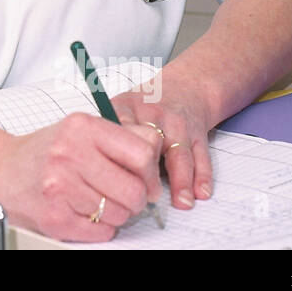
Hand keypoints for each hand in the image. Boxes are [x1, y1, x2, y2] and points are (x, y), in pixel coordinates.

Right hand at [0, 113, 162, 241]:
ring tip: (94, 199)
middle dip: (134, 198)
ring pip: (119, 214)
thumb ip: (120, 136)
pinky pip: (101, 231)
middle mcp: (69, 154)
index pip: (142, 153)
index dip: (150, 172)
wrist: (0, 170)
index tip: (144, 178)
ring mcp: (60, 187)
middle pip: (134, 191)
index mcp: (82, 127)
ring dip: (114, 213)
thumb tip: (157, 151)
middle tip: (122, 194)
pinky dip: (98, 226)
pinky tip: (82, 211)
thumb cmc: (46, 151)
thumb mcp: (80, 130)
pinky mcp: (54, 217)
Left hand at [110, 82, 213, 210]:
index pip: (122, 127)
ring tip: (181, 203)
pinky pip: (201, 156)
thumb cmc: (142, 106)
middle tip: (144, 198)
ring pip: (179, 152)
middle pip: (151, 142)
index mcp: (128, 107)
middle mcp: (154, 114)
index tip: (114, 173)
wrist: (183, 87)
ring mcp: (178, 125)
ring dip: (181, 180)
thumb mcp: (118, 107)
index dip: (119, 150)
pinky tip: (200, 193)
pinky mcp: (198, 135)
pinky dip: (202, 176)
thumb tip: (89, 170)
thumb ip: (104, 132)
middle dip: (148, 171)